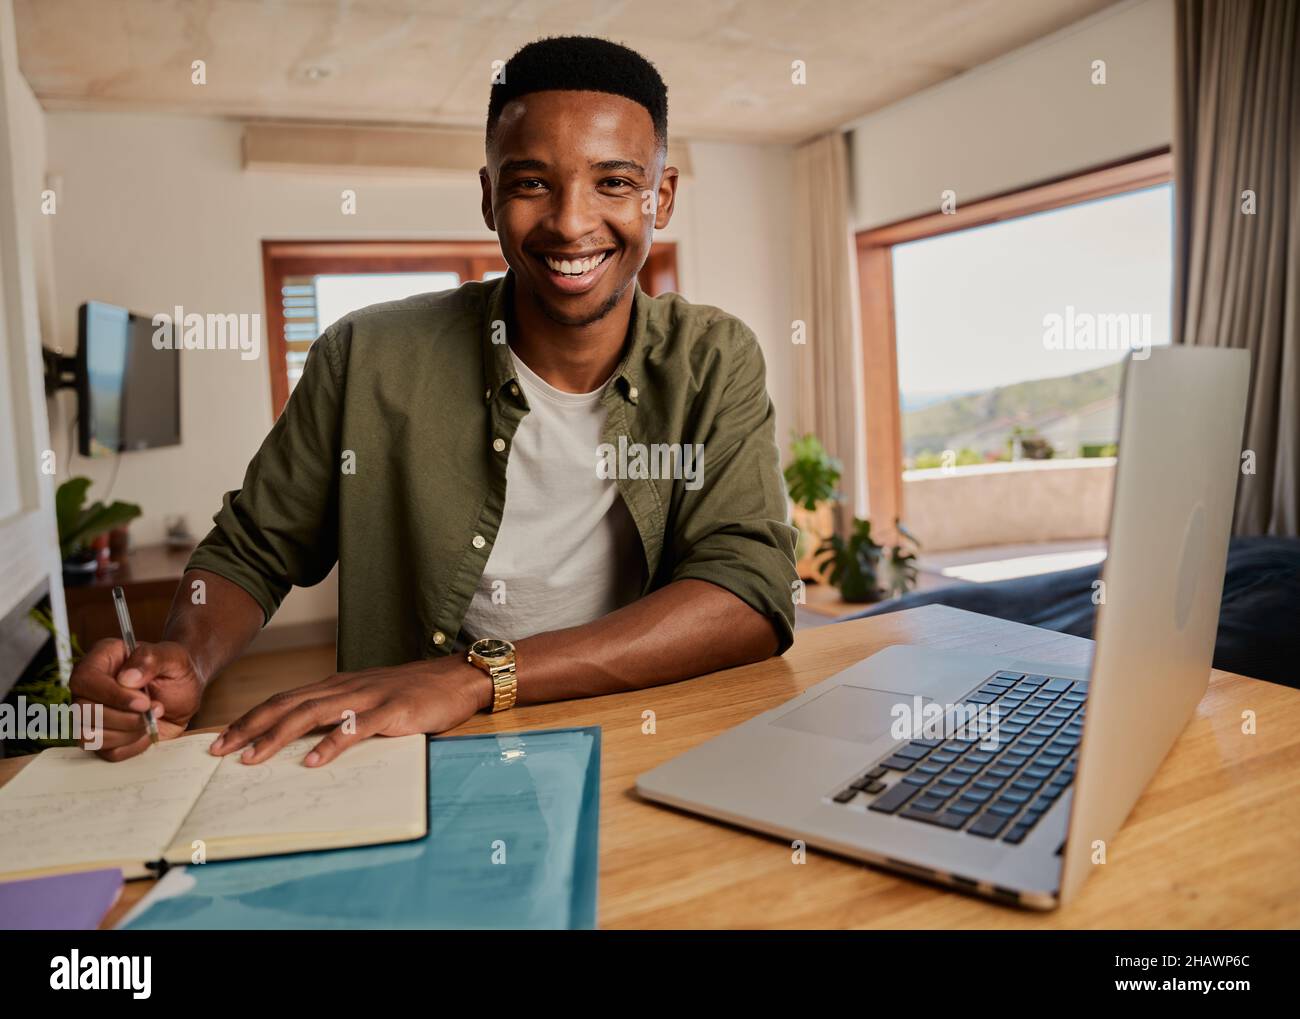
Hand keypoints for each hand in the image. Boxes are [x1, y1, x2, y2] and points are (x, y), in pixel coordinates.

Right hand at [69, 639, 204, 760]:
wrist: (184, 693)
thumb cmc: (175, 670)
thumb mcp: (173, 657)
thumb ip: (150, 660)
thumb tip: (127, 678)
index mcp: (100, 660)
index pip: (85, 680)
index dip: (112, 695)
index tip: (143, 702)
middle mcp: (88, 688)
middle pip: (83, 712)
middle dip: (125, 718)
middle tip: (156, 709)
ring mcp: (91, 714)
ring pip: (89, 736)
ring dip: (128, 733)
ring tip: (153, 719)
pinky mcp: (102, 737)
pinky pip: (106, 752)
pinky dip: (132, 746)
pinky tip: (148, 731)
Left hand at [209, 657, 491, 766]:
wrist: (454, 679)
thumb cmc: (409, 693)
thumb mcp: (365, 699)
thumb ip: (336, 713)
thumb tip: (300, 740)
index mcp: (335, 685)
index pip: (283, 700)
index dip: (250, 718)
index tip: (221, 740)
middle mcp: (344, 687)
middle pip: (287, 705)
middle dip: (250, 727)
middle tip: (220, 751)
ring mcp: (367, 697)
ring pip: (312, 713)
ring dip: (278, 735)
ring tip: (252, 758)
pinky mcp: (391, 711)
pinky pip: (355, 728)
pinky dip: (331, 744)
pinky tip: (312, 761)